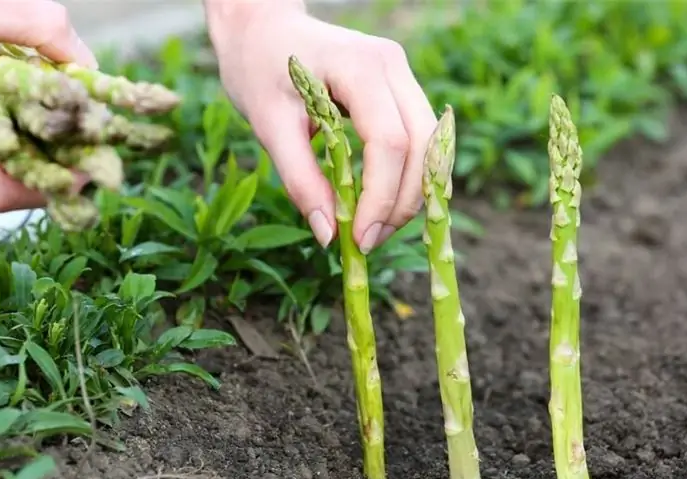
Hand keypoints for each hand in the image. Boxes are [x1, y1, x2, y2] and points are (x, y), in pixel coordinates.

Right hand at [0, 0, 96, 211]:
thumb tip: (89, 67)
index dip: (54, 186)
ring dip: (31, 150)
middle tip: (84, 135)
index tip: (90, 161)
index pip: (3, 190)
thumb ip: (40, 25)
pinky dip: (9, 139)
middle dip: (52, 165)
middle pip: (6, 184)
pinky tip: (20, 107)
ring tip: (52, 114)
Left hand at [208, 3, 436, 252]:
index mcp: (359, 66)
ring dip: (410, 194)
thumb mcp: (268, 126)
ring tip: (375, 228)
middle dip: (402, 203)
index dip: (381, 197)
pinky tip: (384, 205)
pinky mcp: (401, 89)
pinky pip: (420, 141)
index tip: (360, 238)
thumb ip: (300, 180)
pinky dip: (408, 178)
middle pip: (421, 147)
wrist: (261, 29)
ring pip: (429, 147)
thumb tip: (329, 235)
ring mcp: (402, 74)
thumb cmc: (257, 68)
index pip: (389, 142)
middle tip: (369, 241)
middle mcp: (392, 65)